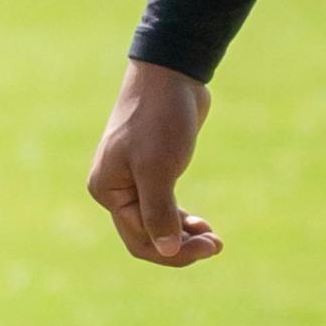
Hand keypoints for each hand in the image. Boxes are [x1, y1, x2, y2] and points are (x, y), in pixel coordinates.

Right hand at [88, 61, 220, 266]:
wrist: (172, 74)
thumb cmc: (160, 118)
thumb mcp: (158, 168)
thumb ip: (159, 213)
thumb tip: (166, 251)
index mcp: (108, 190)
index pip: (140, 240)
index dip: (174, 252)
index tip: (210, 247)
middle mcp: (115, 189)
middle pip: (147, 236)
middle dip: (180, 246)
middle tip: (216, 245)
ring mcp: (133, 180)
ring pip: (157, 224)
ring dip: (184, 236)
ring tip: (214, 240)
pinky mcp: (153, 169)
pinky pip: (164, 207)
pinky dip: (182, 219)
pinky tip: (201, 223)